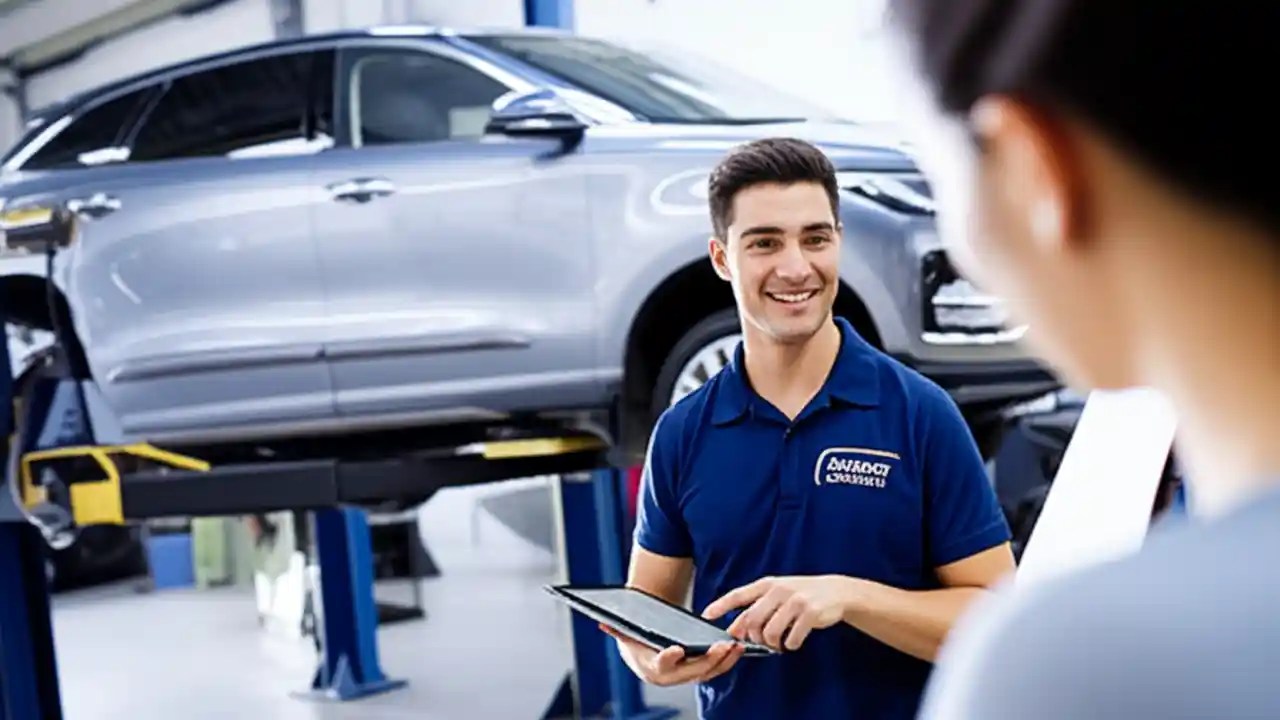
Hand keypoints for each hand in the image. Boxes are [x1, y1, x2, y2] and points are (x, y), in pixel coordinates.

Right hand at [599, 624, 744, 685]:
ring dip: (724, 661)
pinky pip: (714, 670)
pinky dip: (727, 660)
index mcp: (651, 668)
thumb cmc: (636, 642)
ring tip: (736, 645)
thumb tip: (602, 622)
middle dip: (709, 659)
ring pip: (708, 673)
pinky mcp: (698, 674)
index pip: (660, 666)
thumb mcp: (626, 635)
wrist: (644, 656)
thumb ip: (616, 629)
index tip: (676, 650)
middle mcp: (670, 678)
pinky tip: (737, 648)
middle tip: (722, 645)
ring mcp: (685, 678)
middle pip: (692, 671)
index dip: (668, 658)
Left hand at [702, 575, 856, 651]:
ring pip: (770, 632)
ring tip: (778, 644)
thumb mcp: (778, 594)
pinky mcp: (810, 613)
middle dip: (752, 637)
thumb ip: (757, 608)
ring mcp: (795, 601)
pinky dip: (790, 645)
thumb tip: (735, 629)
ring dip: (772, 644)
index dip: (720, 605)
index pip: (738, 595)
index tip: (706, 616)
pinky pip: (792, 639)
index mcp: (767, 584)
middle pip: (752, 620)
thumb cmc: (801, 595)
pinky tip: (793, 642)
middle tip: (761, 642)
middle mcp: (778, 590)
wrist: (836, 591)